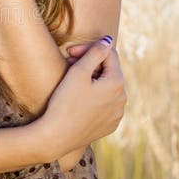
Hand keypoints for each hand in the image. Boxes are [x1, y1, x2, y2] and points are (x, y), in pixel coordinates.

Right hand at [24, 39, 126, 162]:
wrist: (56, 137)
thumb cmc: (64, 102)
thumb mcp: (78, 72)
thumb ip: (95, 52)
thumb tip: (108, 41)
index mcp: (117, 83)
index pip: (108, 54)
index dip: (88, 49)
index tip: (70, 53)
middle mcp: (122, 99)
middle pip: (109, 71)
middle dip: (90, 65)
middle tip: (68, 65)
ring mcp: (117, 114)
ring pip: (107, 88)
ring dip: (93, 81)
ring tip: (72, 82)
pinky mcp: (109, 126)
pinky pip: (105, 105)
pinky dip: (95, 98)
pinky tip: (78, 100)